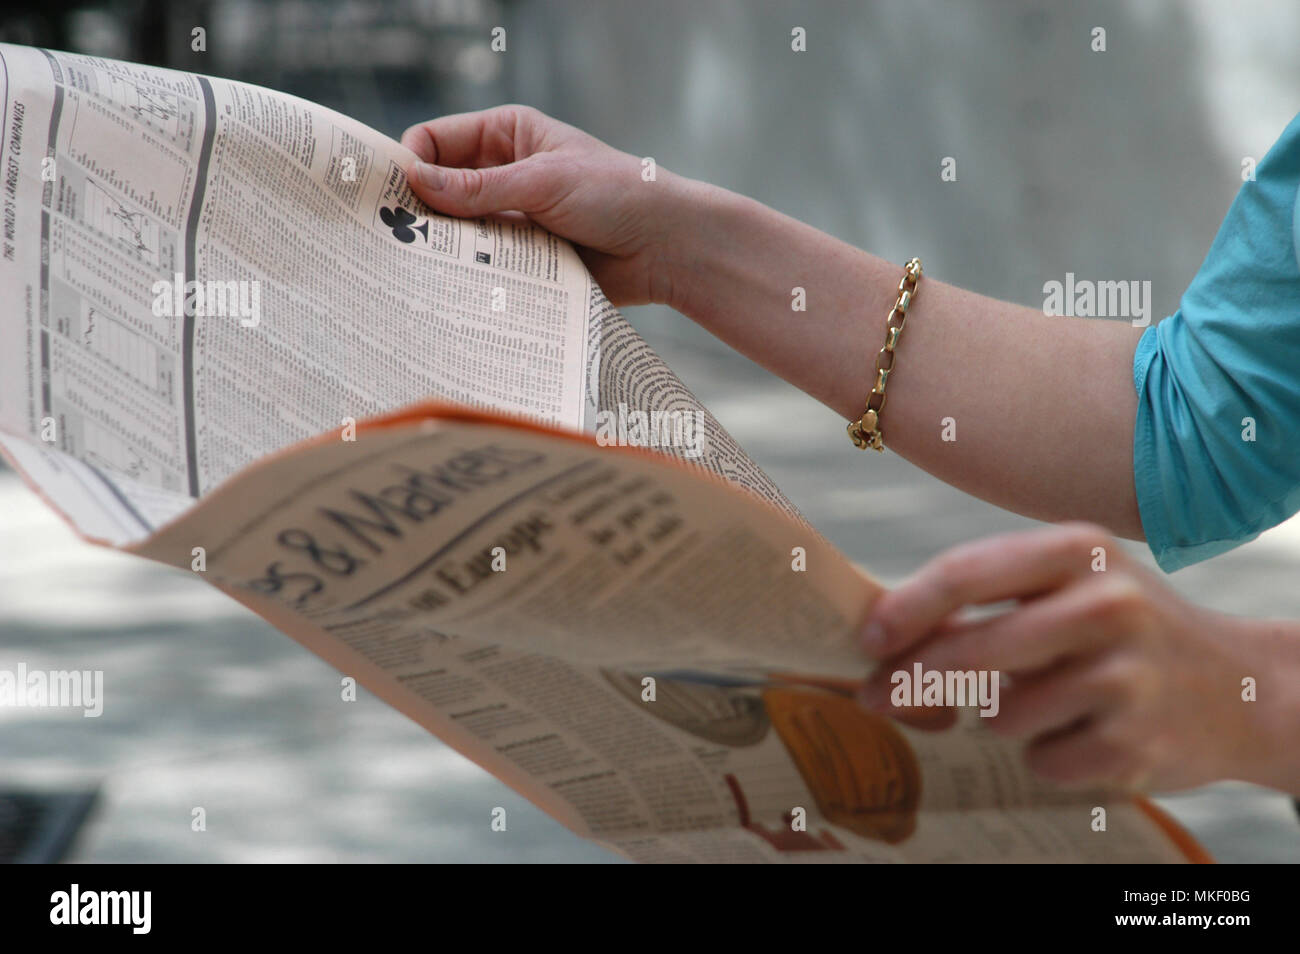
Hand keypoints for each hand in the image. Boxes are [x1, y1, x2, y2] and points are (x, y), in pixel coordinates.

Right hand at [401, 104, 697, 306]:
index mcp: (506, 135)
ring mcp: (511, 219)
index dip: (411, 164)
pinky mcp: (523, 259)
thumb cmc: (618, 195)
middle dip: (420, 212)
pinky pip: (483, 267)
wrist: (667, 248)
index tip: (393, 196)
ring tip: (421, 269)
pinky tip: (454, 290)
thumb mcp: (544, 182)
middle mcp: (503, 174)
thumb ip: (480, 188)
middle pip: (439, 190)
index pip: (435, 141)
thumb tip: (416, 182)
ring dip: (443, 249)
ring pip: (457, 233)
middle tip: (395, 240)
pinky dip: (469, 276)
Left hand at [856, 523, 1299, 793]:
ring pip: (1003, 714)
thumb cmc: (1125, 630)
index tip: (867, 638)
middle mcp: (1107, 605)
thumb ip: (990, 600)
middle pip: (973, 648)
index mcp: (1078, 550)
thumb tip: (886, 635)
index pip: (968, 572)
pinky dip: (1049, 756)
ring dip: (1004, 719)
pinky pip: (1043, 762)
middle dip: (911, 678)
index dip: (906, 608)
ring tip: (1054, 700)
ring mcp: (1126, 675)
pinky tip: (1088, 731)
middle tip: (875, 695)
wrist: (1240, 689)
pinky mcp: (1137, 740)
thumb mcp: (1070, 587)